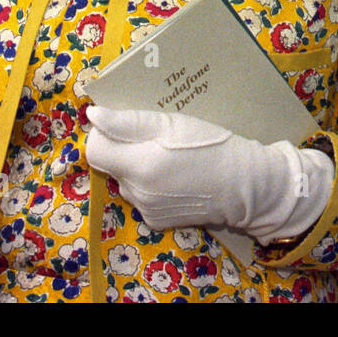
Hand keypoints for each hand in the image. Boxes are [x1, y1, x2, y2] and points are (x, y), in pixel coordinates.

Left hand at [85, 107, 334, 244]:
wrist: (244, 185)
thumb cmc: (211, 146)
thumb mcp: (172, 124)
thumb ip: (128, 122)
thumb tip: (93, 115)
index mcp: (137, 165)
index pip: (95, 149)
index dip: (106, 133)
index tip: (127, 125)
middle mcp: (135, 193)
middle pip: (112, 164)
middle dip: (127, 149)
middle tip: (158, 139)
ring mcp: (145, 210)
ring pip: (127, 180)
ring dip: (139, 167)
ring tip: (172, 158)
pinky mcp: (156, 221)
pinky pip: (142, 196)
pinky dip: (152, 186)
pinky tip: (177, 178)